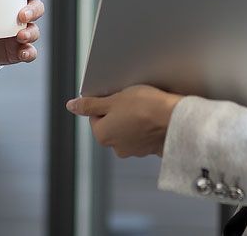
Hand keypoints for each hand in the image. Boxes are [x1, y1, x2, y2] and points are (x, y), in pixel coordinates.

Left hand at [0, 0, 45, 68]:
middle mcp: (20, 13)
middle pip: (37, 7)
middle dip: (33, 10)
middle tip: (21, 15)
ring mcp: (21, 32)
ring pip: (35, 29)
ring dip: (32, 32)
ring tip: (20, 35)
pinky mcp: (17, 50)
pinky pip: (30, 52)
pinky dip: (29, 52)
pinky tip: (23, 52)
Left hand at [66, 85, 182, 157]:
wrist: (174, 118)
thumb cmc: (144, 106)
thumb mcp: (113, 99)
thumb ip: (90, 104)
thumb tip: (71, 106)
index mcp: (102, 135)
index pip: (95, 115)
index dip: (106, 101)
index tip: (117, 95)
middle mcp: (116, 147)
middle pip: (111, 123)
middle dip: (119, 111)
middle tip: (131, 99)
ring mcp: (134, 150)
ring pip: (127, 128)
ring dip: (133, 118)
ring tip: (145, 106)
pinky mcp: (149, 149)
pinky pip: (143, 134)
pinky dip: (146, 126)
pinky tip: (153, 115)